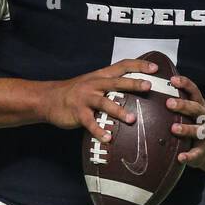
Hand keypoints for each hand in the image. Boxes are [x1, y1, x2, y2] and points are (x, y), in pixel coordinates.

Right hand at [39, 59, 155, 142]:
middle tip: (148, 87)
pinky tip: (108, 138)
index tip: (155, 69)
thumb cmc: (76, 93)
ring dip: (119, 111)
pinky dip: (99, 131)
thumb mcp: (93, 83)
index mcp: (101, 76)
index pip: (122, 66)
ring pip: (104, 102)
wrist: (48, 99)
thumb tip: (135, 89)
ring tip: (132, 119)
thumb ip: (111, 85)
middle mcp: (94, 84)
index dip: (139, 66)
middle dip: (133, 84)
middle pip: (116, 82)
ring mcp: (85, 98)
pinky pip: (90, 123)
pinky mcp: (77, 113)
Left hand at [167, 74, 204, 167]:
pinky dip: (189, 156)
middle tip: (168, 103)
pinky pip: (196, 153)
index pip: (193, 91)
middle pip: (195, 108)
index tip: (172, 79)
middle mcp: (204, 118)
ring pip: (198, 130)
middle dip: (183, 105)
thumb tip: (148, 86)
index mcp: (199, 105)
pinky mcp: (201, 151)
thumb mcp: (185, 111)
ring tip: (174, 128)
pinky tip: (181, 157)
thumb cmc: (189, 124)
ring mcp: (204, 134)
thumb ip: (173, 101)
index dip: (185, 84)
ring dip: (186, 129)